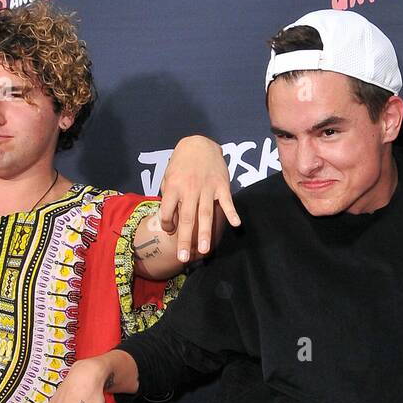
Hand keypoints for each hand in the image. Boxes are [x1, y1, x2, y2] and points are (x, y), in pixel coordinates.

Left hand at [159, 135, 240, 262]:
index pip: (166, 212)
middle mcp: (189, 189)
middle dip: (185, 239)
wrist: (199, 144)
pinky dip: (232, 212)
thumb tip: (170, 219)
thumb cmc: (180, 164)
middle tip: (183, 258)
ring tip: (205, 250)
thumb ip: (168, 197)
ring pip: (205, 214)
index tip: (171, 230)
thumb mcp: (168, 177)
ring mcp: (207, 187)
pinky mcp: (221, 185)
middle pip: (186, 218)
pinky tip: (236, 224)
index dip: (167, 224)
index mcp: (173, 187)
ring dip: (206, 233)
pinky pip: (227, 201)